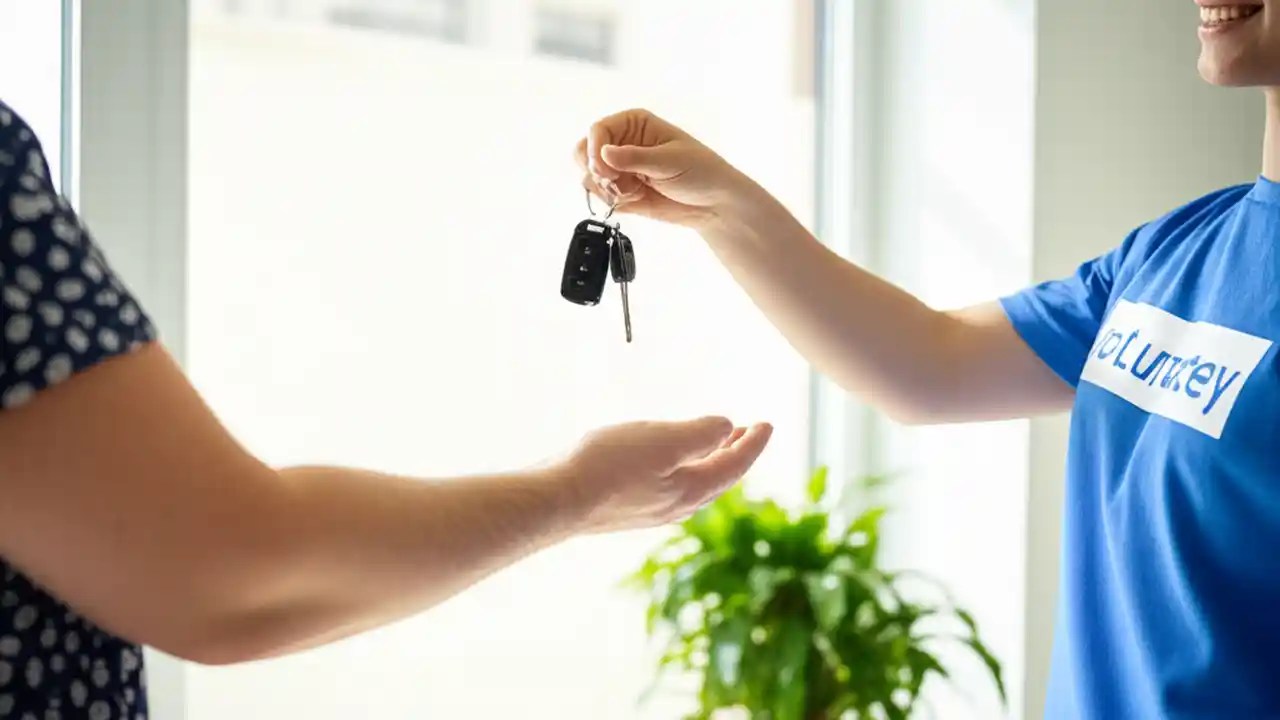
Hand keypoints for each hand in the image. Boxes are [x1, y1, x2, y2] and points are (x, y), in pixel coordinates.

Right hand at [562, 416, 771, 533]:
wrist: (558, 500)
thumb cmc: (609, 466)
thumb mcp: (663, 440)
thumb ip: (701, 433)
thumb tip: (726, 428)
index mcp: (691, 490)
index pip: (735, 465)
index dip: (754, 443)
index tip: (767, 424)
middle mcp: (676, 507)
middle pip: (718, 478)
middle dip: (735, 453)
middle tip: (746, 432)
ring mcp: (651, 511)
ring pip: (694, 485)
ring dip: (709, 461)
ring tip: (713, 443)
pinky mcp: (627, 509)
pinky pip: (670, 489)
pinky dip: (684, 470)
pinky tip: (668, 464)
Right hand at [574, 109, 761, 228]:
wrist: (714, 204)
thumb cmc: (701, 172)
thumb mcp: (669, 161)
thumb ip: (634, 158)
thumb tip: (603, 153)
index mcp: (634, 124)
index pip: (598, 130)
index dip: (595, 150)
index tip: (604, 169)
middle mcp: (623, 143)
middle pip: (585, 152)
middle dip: (596, 171)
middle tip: (615, 182)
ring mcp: (620, 168)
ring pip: (589, 176)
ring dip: (606, 188)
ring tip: (633, 191)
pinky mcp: (621, 191)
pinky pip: (600, 196)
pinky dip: (613, 201)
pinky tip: (636, 199)